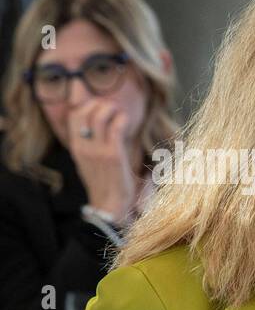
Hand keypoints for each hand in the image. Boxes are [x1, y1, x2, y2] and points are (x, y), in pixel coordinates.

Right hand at [67, 99, 137, 221]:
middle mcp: (84, 147)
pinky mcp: (113, 155)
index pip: (73, 115)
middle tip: (111, 108)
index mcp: (76, 147)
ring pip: (99, 117)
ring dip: (110, 109)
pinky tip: (126, 120)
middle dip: (98, 104)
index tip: (98, 104)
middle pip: (84, 112)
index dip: (85, 104)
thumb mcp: (90, 160)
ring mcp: (97, 151)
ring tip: (119, 113)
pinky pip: (115, 128)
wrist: (109, 205)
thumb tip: (96, 124)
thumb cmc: (104, 182)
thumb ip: (90, 142)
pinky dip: (121, 119)